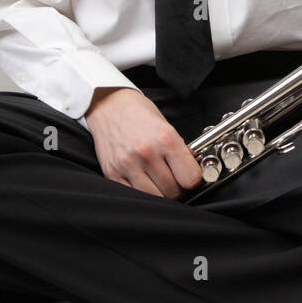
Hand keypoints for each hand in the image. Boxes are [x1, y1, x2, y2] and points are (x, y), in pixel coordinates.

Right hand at [84, 87, 203, 198]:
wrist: (109, 105)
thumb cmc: (139, 114)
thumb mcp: (167, 126)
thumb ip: (180, 151)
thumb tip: (193, 173)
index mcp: (165, 138)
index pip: (190, 177)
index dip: (193, 180)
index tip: (190, 177)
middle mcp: (147, 152)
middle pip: (173, 190)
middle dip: (177, 188)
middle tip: (174, 179)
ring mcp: (128, 164)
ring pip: (154, 197)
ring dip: (160, 193)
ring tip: (158, 181)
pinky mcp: (112, 173)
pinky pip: (133, 195)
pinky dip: (141, 193)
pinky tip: (143, 181)